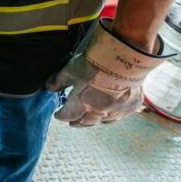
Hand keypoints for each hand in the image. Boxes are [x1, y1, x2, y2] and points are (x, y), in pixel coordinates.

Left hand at [47, 20, 170, 126]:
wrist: (124, 58)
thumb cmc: (94, 63)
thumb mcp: (70, 70)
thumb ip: (59, 81)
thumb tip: (49, 87)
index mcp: (81, 104)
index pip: (68, 115)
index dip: (62, 115)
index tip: (58, 115)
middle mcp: (99, 112)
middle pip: (85, 121)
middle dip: (77, 122)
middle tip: (72, 123)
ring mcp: (117, 110)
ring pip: (103, 120)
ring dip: (94, 120)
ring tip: (89, 120)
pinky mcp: (131, 105)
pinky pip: (119, 115)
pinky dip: (112, 115)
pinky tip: (110, 113)